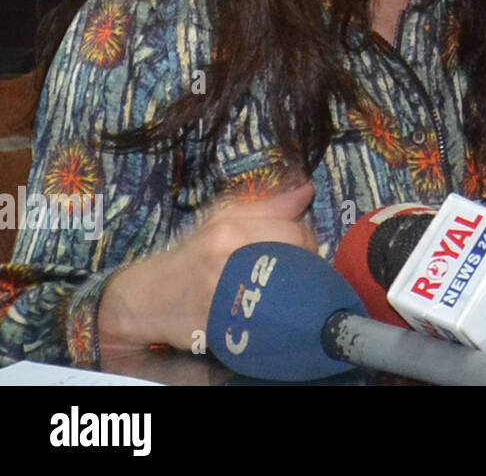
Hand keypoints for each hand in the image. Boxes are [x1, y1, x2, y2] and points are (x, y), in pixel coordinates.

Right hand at [100, 178, 317, 355]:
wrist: (144, 300)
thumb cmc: (188, 256)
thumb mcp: (221, 221)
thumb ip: (266, 206)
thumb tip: (306, 190)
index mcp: (229, 230)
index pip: (296, 233)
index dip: (308, 240)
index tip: (303, 247)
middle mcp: (228, 261)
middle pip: (296, 261)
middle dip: (305, 264)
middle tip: (296, 269)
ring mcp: (225, 297)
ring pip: (288, 291)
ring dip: (295, 289)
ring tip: (285, 288)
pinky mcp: (223, 327)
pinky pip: (268, 321)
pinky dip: (278, 315)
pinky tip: (271, 311)